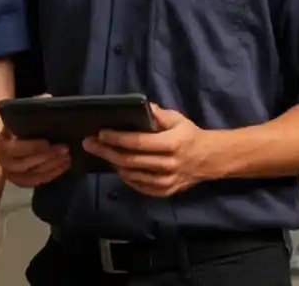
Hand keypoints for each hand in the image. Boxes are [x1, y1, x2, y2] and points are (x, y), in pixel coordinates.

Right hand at [0, 127, 69, 187]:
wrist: (13, 138)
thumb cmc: (19, 127)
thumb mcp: (20, 121)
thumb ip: (28, 123)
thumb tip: (46, 120)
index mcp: (1, 144)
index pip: (14, 149)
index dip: (32, 147)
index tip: (48, 143)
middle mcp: (3, 162)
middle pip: (23, 165)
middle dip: (46, 157)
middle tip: (65, 149)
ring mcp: (11, 174)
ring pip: (31, 176)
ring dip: (51, 167)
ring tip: (67, 157)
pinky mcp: (20, 181)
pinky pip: (36, 182)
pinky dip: (51, 175)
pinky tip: (63, 166)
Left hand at [82, 104, 214, 197]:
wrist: (209, 160)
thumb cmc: (189, 136)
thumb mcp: (178, 119)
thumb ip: (159, 114)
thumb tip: (140, 106)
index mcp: (172, 144)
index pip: (138, 142)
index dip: (118, 138)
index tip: (101, 133)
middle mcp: (168, 165)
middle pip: (130, 161)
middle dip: (106, 151)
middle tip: (89, 143)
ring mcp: (166, 181)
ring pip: (132, 175)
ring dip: (113, 164)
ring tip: (100, 153)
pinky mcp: (164, 192)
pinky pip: (139, 186)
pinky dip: (125, 176)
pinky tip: (116, 166)